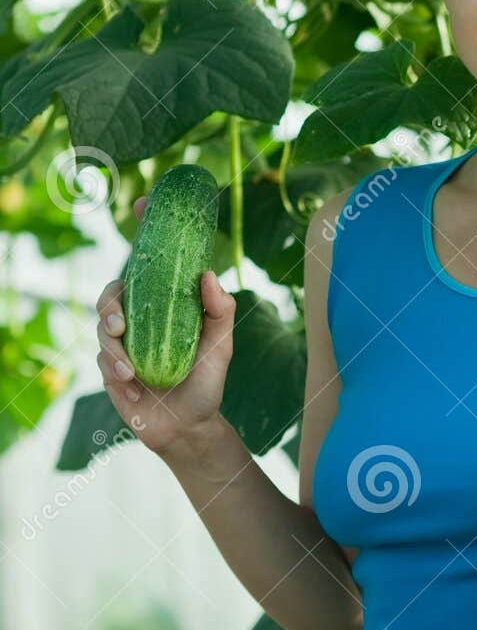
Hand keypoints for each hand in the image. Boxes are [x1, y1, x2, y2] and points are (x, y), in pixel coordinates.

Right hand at [95, 194, 236, 457]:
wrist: (191, 427)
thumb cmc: (208, 380)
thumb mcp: (222, 344)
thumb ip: (220, 310)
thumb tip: (209, 274)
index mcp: (164, 304)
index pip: (148, 262)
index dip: (143, 230)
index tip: (142, 203)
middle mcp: (140, 318)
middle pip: (112, 291)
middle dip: (110, 301)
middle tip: (121, 321)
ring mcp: (122, 342)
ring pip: (101, 324)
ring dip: (110, 342)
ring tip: (128, 364)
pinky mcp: (110, 369)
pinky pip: (102, 358)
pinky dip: (113, 366)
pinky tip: (130, 379)